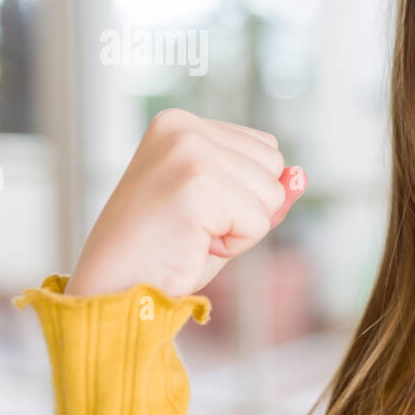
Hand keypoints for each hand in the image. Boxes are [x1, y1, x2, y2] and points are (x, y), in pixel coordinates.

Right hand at [64, 108, 306, 298]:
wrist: (113, 291)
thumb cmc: (165, 254)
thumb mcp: (223, 211)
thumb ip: (264, 187)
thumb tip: (302, 176)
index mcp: (180, 123)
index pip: (266, 149)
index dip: (243, 193)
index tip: (194, 210)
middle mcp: (182, 128)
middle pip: (275, 166)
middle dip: (246, 208)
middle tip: (192, 227)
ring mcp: (189, 152)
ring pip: (272, 194)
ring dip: (239, 228)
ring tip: (190, 235)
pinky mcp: (197, 184)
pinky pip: (257, 223)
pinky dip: (233, 245)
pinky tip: (191, 245)